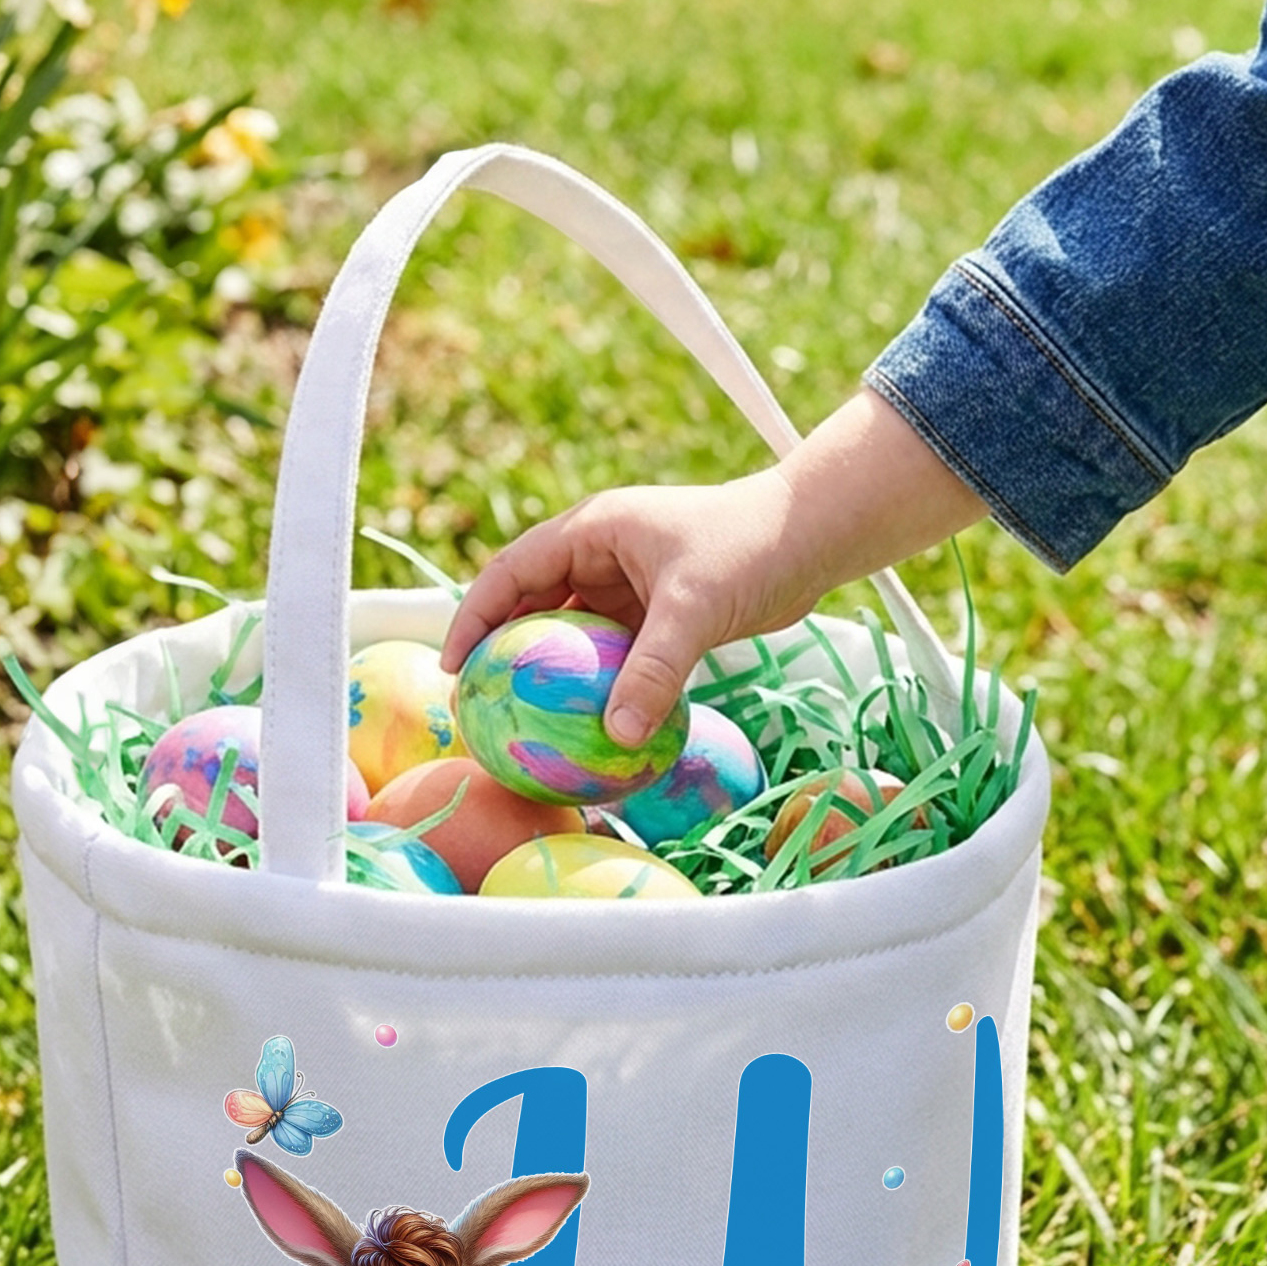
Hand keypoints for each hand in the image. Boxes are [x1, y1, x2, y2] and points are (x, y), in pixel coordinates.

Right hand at [442, 390, 985, 741]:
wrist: (814, 537)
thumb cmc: (751, 548)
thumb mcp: (694, 608)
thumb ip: (654, 670)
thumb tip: (616, 736)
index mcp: (592, 529)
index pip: (510, 572)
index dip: (473, 617)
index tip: (453, 668)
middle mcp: (601, 553)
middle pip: (531, 604)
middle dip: (502, 652)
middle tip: (479, 708)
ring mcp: (629, 584)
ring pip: (573, 633)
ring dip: (550, 673)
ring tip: (521, 725)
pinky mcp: (659, 613)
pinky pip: (614, 653)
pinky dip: (598, 684)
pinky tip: (589, 727)